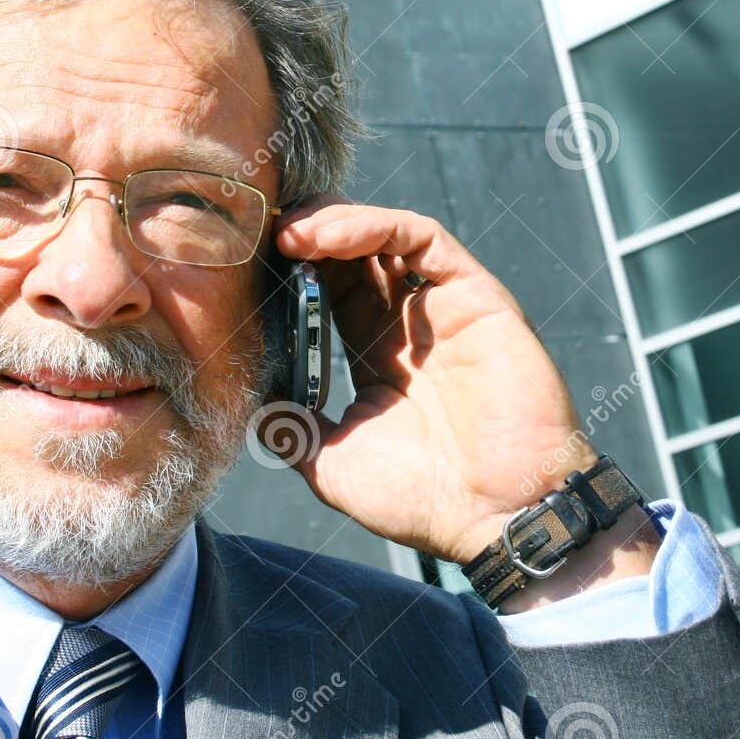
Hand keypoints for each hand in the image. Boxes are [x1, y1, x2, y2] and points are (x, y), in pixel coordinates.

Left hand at [265, 195, 639, 573]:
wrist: (496, 516)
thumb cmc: (423, 500)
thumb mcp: (332, 462)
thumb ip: (293, 426)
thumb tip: (247, 405)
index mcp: (378, 356)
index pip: (330, 290)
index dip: (290, 272)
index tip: (244, 267)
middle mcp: (410, 324)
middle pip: (354, 253)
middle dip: (306, 234)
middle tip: (261, 236)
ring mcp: (442, 306)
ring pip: (384, 234)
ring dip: (332, 222)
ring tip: (289, 233)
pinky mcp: (474, 294)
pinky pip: (421, 238)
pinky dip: (373, 226)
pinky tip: (328, 238)